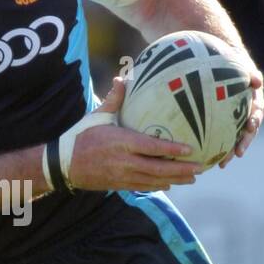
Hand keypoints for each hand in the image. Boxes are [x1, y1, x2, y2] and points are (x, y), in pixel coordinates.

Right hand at [68, 76, 201, 191]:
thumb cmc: (81, 136)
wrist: (63, 164)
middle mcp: (124, 162)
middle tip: (200, 167)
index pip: (152, 147)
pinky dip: (158, 185)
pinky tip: (170, 183)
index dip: (172, 149)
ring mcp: (122, 176)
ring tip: (192, 177)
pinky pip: (143, 186)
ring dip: (175, 180)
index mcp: (121, 142)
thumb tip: (122, 77)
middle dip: (181, 169)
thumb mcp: (97, 116)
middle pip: (158, 168)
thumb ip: (114, 99)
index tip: (190, 149)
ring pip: (154, 180)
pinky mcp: (119, 185)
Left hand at [218, 65, 263, 169]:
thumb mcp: (240, 62)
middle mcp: (247, 110)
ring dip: (230, 150)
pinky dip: (214, 145)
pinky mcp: (223, 121)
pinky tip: (202, 156)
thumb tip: (258, 81)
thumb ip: (249, 71)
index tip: (250, 127)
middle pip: (248, 130)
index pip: (258, 111)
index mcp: (254, 99)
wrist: (221, 58)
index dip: (255, 120)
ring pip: (234, 136)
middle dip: (244, 143)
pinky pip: (219, 134)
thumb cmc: (231, 59)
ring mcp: (236, 117)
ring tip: (222, 164)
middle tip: (237, 154)